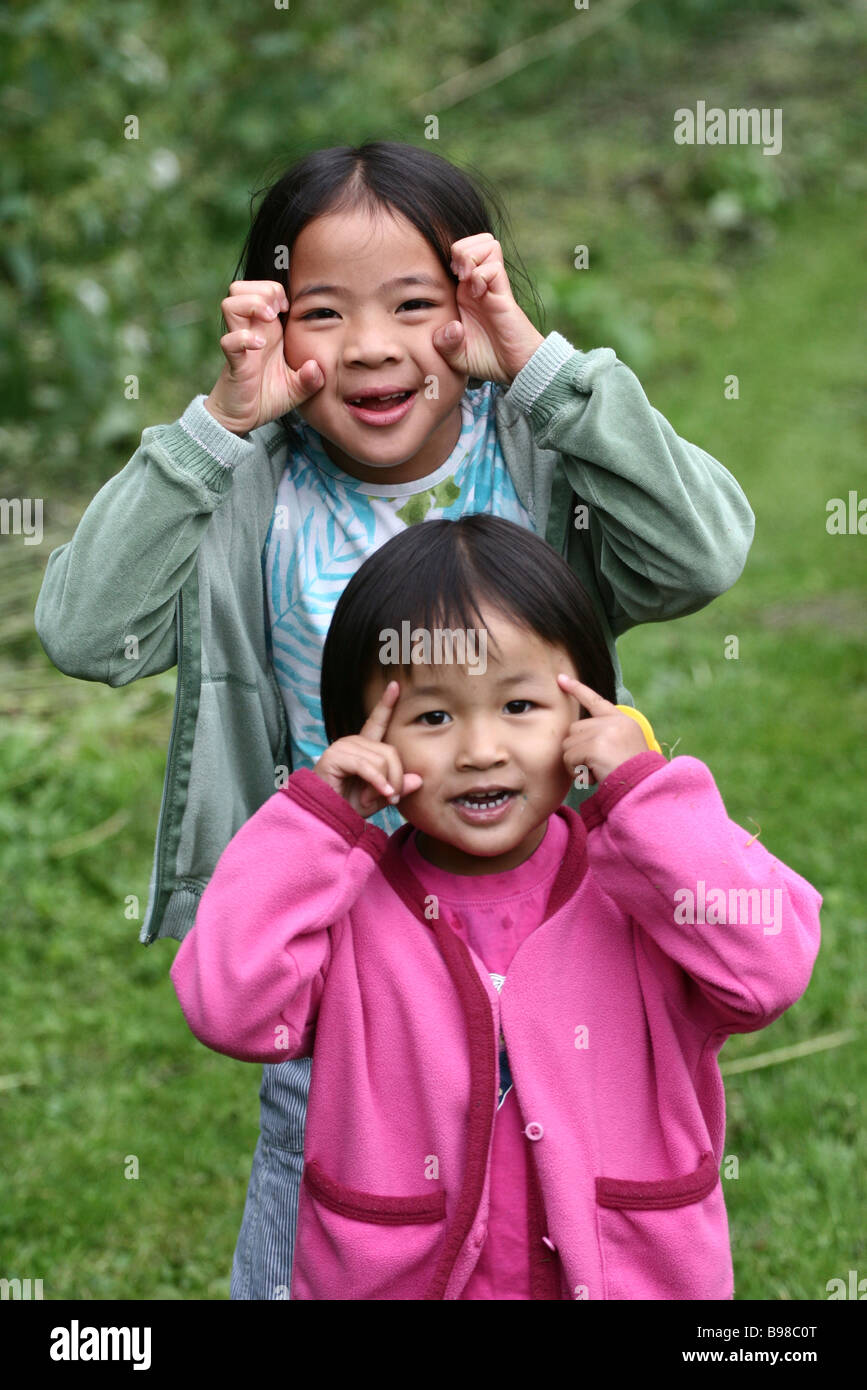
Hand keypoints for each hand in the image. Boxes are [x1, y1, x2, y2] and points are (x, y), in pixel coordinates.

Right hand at [204, 280, 324, 434]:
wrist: (244, 418)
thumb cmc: (268, 397)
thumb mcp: (298, 388)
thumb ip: (311, 379)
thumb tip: (315, 367)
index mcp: (266, 330)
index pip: (262, 290)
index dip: (274, 290)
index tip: (288, 308)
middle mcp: (250, 330)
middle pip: (240, 288)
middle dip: (262, 291)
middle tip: (277, 311)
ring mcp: (239, 343)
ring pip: (229, 303)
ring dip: (252, 305)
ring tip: (270, 320)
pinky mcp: (233, 361)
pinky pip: (229, 340)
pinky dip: (244, 338)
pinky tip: (260, 347)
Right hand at [312, 680, 422, 817]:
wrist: (325, 818)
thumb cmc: (348, 807)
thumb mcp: (379, 797)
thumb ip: (398, 787)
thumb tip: (419, 780)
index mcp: (363, 747)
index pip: (377, 722)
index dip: (386, 704)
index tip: (395, 685)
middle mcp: (353, 742)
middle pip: (390, 752)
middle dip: (396, 779)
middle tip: (389, 798)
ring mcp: (342, 747)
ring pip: (381, 760)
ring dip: (383, 785)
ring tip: (374, 800)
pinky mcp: (335, 757)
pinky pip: (367, 766)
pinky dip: (377, 783)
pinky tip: (379, 796)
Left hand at [432, 234, 544, 386]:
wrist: (515, 369)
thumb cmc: (487, 360)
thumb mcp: (456, 357)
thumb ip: (444, 344)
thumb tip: (452, 326)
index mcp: (465, 292)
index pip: (459, 253)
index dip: (451, 258)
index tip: (449, 278)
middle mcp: (479, 284)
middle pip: (475, 240)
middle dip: (461, 249)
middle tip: (459, 273)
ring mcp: (493, 287)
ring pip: (488, 245)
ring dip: (472, 257)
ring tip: (467, 279)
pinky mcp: (504, 295)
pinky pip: (495, 268)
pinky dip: (482, 275)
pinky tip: (478, 293)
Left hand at [557, 675, 648, 785]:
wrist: (644, 785)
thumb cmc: (634, 773)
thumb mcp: (627, 745)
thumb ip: (606, 734)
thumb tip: (577, 734)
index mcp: (622, 720)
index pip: (595, 700)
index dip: (577, 689)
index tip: (561, 679)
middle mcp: (612, 721)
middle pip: (574, 729)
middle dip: (578, 750)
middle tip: (597, 765)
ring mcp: (603, 732)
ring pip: (568, 745)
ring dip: (577, 763)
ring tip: (598, 770)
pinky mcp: (594, 746)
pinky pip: (569, 759)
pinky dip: (577, 772)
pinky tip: (594, 776)